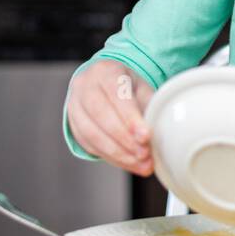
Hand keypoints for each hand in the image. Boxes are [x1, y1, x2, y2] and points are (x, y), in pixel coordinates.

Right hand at [66, 60, 155, 175]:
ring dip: (118, 153)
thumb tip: (161, 133)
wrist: (103, 84)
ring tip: (140, 164)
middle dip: (125, 140)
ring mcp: (75, 106)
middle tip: (144, 155)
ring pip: (92, 134)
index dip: (131, 118)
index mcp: (106, 71)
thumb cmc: (125, 86)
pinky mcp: (73, 126)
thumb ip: (150, 106)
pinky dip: (111, 158)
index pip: (117, 95)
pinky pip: (90, 146)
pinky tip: (128, 163)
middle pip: (101, 116)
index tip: (145, 136)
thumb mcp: (141, 87)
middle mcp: (85, 86)